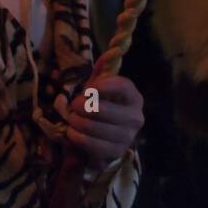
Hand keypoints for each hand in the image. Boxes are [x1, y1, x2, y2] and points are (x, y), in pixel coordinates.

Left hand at [66, 53, 143, 170]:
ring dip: (76, 121)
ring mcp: (127, 137)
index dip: (103, 86)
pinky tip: (72, 132)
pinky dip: (76, 137)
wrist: (105, 137)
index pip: (123, 87)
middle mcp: (136, 117)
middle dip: (81, 106)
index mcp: (134, 97)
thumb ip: (102, 71)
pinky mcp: (115, 153)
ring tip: (71, 119)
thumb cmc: (101, 106)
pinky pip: (91, 144)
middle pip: (103, 109)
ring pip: (93, 127)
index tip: (86, 89)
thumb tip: (107, 54)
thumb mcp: (100, 88)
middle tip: (74, 105)